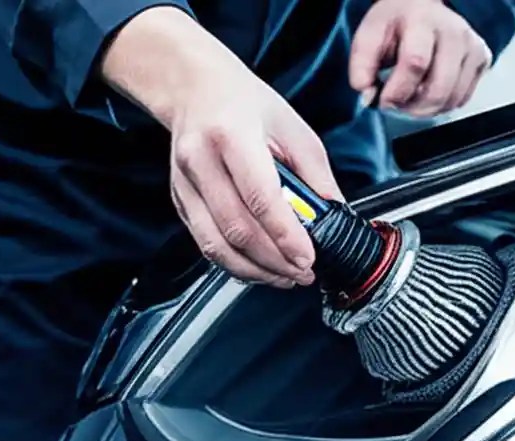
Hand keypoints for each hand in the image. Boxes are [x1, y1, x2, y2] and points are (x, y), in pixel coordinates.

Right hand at [101, 7, 342, 286]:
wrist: (194, 88)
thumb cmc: (244, 103)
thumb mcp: (293, 129)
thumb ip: (316, 175)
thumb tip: (335, 215)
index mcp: (232, 135)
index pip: (260, 198)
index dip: (285, 236)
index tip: (308, 258)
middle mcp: (201, 160)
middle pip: (237, 229)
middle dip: (275, 261)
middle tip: (302, 273)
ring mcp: (184, 183)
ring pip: (216, 245)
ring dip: (255, 270)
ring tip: (284, 277)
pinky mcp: (179, 200)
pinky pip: (205, 243)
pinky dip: (235, 263)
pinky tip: (259, 266)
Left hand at [350, 0, 492, 116]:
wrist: (422, 7)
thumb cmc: (396, 23)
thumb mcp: (369, 37)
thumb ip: (361, 67)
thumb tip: (368, 97)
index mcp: (423, 20)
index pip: (416, 63)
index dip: (398, 91)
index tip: (383, 100)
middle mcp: (454, 31)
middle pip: (438, 89)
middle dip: (412, 108)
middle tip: (396, 105)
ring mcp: (473, 46)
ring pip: (452, 99)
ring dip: (427, 110)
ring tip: (411, 97)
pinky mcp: (483, 59)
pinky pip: (463, 99)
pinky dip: (443, 105)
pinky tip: (429, 91)